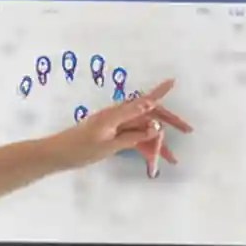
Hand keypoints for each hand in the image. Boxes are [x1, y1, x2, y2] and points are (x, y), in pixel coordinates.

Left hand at [41, 78, 190, 171]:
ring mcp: (116, 127)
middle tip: (188, 131)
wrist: (57, 154)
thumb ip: (132, 135)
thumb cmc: (79, 148)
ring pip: (144, 132)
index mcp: (116, 114)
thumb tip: (155, 126)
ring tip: (173, 161)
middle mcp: (118, 117)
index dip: (159, 92)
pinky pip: (134, 140)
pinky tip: (153, 163)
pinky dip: (144, 150)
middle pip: (150, 117)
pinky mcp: (112, 136)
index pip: (143, 101)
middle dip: (169, 124)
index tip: (173, 81)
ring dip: (157, 145)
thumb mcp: (108, 144)